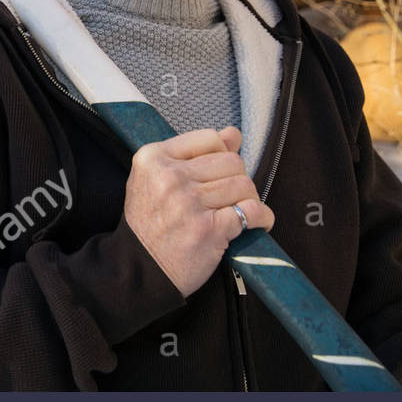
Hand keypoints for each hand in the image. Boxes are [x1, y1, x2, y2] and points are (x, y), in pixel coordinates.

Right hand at [124, 126, 274, 297]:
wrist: (139, 268)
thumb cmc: (149, 223)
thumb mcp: (156, 179)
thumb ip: (193, 153)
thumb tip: (233, 133)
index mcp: (153, 158)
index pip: (209, 139)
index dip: (220, 155)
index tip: (215, 174)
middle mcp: (169, 177)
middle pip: (231, 161)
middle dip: (236, 179)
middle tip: (226, 198)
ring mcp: (188, 203)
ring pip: (244, 185)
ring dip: (248, 200)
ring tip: (236, 211)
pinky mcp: (208, 229)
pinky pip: (252, 212)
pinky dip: (262, 218)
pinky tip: (256, 223)